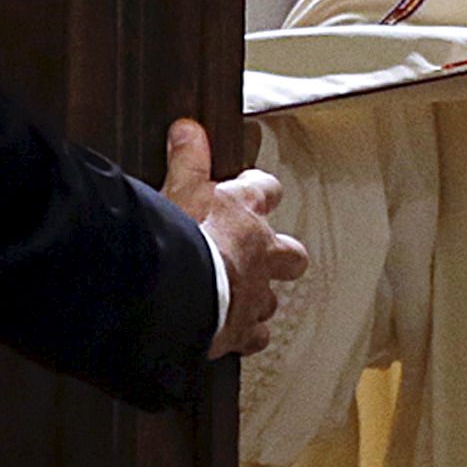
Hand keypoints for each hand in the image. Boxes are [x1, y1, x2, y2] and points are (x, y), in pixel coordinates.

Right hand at [167, 118, 306, 358]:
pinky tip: (231, 335)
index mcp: (244, 214)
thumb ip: (186, 159)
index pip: (265, 190)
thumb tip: (188, 128)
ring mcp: (255, 295)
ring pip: (271, 299)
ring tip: (237, 300)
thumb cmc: (176, 237)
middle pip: (291, 254)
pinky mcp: (243, 330)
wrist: (176, 291)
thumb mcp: (177, 189)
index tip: (251, 192)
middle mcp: (260, 254)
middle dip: (280, 255)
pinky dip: (245, 336)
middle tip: (261, 256)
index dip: (259, 191)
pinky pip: (254, 337)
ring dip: (257, 298)